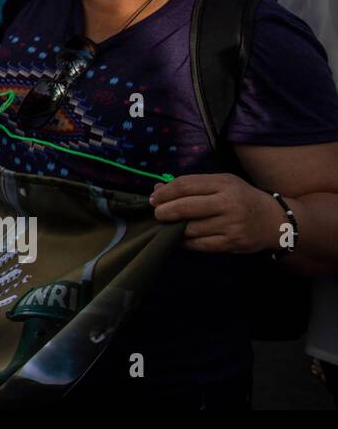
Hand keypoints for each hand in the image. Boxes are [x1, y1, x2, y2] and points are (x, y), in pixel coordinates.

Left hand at [150, 173, 281, 252]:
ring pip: (190, 228)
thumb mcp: (222, 183)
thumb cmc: (242, 198)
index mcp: (224, 184)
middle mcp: (228, 204)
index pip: (185, 185)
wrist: (275, 221)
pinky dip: (185, 241)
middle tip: (157, 213)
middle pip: (185, 207)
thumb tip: (158, 190)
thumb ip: (192, 185)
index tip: (154, 198)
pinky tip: (180, 237)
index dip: (165, 193)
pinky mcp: (232, 243)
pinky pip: (199, 244)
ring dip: (173, 228)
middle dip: (164, 211)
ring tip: (168, 225)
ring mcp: (231, 225)